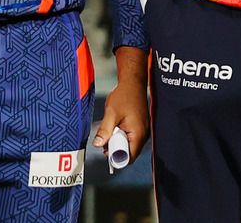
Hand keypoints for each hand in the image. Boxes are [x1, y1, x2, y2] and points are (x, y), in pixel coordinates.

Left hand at [92, 46, 148, 165]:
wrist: (132, 83)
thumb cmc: (124, 96)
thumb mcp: (111, 113)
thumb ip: (105, 130)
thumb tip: (97, 144)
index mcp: (138, 134)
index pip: (129, 157)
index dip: (116, 157)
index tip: (105, 151)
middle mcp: (143, 135)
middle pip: (129, 152)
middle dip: (115, 149)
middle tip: (105, 140)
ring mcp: (143, 131)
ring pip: (129, 145)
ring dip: (118, 141)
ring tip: (110, 131)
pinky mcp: (140, 127)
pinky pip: (130, 137)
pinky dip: (122, 135)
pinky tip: (115, 127)